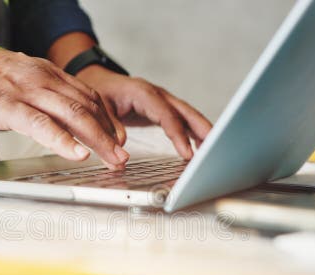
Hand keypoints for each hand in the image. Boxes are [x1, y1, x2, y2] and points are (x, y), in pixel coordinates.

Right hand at [0, 40, 128, 167]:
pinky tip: (77, 153)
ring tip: (113, 159)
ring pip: (73, 114)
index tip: (118, 137)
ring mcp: (23, 90)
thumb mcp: (6, 81)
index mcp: (40, 72)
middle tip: (124, 156)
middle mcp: (38, 77)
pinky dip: (63, 140)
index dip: (106, 118)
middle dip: (110, 134)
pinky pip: (41, 124)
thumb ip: (27, 95)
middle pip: (87, 106)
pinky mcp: (4, 104)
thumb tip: (39, 116)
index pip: (85, 94)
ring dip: (98, 139)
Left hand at [76, 65, 212, 159]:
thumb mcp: (99, 109)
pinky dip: (193, 132)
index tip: (187, 153)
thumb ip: (110, 129)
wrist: (99, 79)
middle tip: (215, 148)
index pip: (166, 115)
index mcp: (142, 92)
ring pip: (187, 115)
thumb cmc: (100, 91)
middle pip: (185, 112)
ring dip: (202, 131)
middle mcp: (156, 94)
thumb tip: (121, 151)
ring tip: (215, 149)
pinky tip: (202, 145)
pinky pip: (182, 120)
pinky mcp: (162, 109)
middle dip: (202, 129)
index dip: (178, 135)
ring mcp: (162, 101)